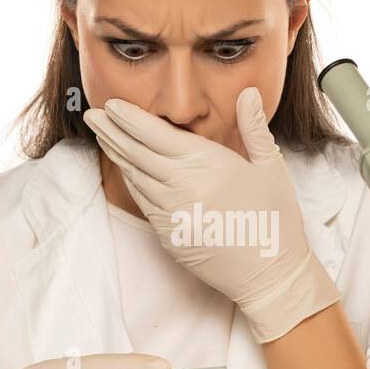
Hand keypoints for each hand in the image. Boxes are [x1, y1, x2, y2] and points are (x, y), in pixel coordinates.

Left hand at [83, 87, 339, 342]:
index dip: (130, 119)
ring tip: (103, 137)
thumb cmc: (276, 220)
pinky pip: (144, 203)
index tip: (112, 106)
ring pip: (136, 178)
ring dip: (117, 155)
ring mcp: (172, 214)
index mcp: (208, 164)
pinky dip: (132, 183)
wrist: (271, 275)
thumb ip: (254, 127)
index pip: (156, 135)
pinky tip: (127, 171)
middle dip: (112, 132)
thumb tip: (247, 93)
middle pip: (137, 153)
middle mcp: (183, 186)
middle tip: (93, 115)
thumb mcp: (271, 168)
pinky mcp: (168, 236)